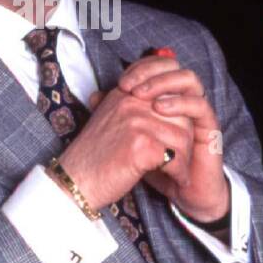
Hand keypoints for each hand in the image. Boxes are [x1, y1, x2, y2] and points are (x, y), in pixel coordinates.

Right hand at [57, 78, 195, 212]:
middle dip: (185, 137)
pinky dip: (179, 172)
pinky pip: (176, 156)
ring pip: (182, 136)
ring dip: (185, 158)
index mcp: (124, 94)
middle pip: (180, 113)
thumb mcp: (110, 120)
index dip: (180, 102)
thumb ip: (133, 107)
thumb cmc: (95, 156)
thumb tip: (167, 100)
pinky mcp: (141, 145)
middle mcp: (130, 102)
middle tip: (182, 156)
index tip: (180, 126)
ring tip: (179, 171)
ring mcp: (136, 122)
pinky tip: (176, 180)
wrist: (76, 182)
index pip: (165, 80)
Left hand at [117, 54, 228, 221]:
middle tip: (129, 87)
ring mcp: (198, 112)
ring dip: (164, 84)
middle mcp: (184, 99)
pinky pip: (201, 106)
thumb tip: (94, 96)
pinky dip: (180, 104)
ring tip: (143, 97)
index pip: (156, 66)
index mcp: (168, 97)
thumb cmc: (156, 165)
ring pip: (189, 80)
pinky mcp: (210, 128)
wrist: (180, 193)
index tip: (119, 83)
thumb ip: (118, 116)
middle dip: (150, 72)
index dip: (139, 68)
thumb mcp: (131, 139)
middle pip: (174, 66)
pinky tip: (161, 110)